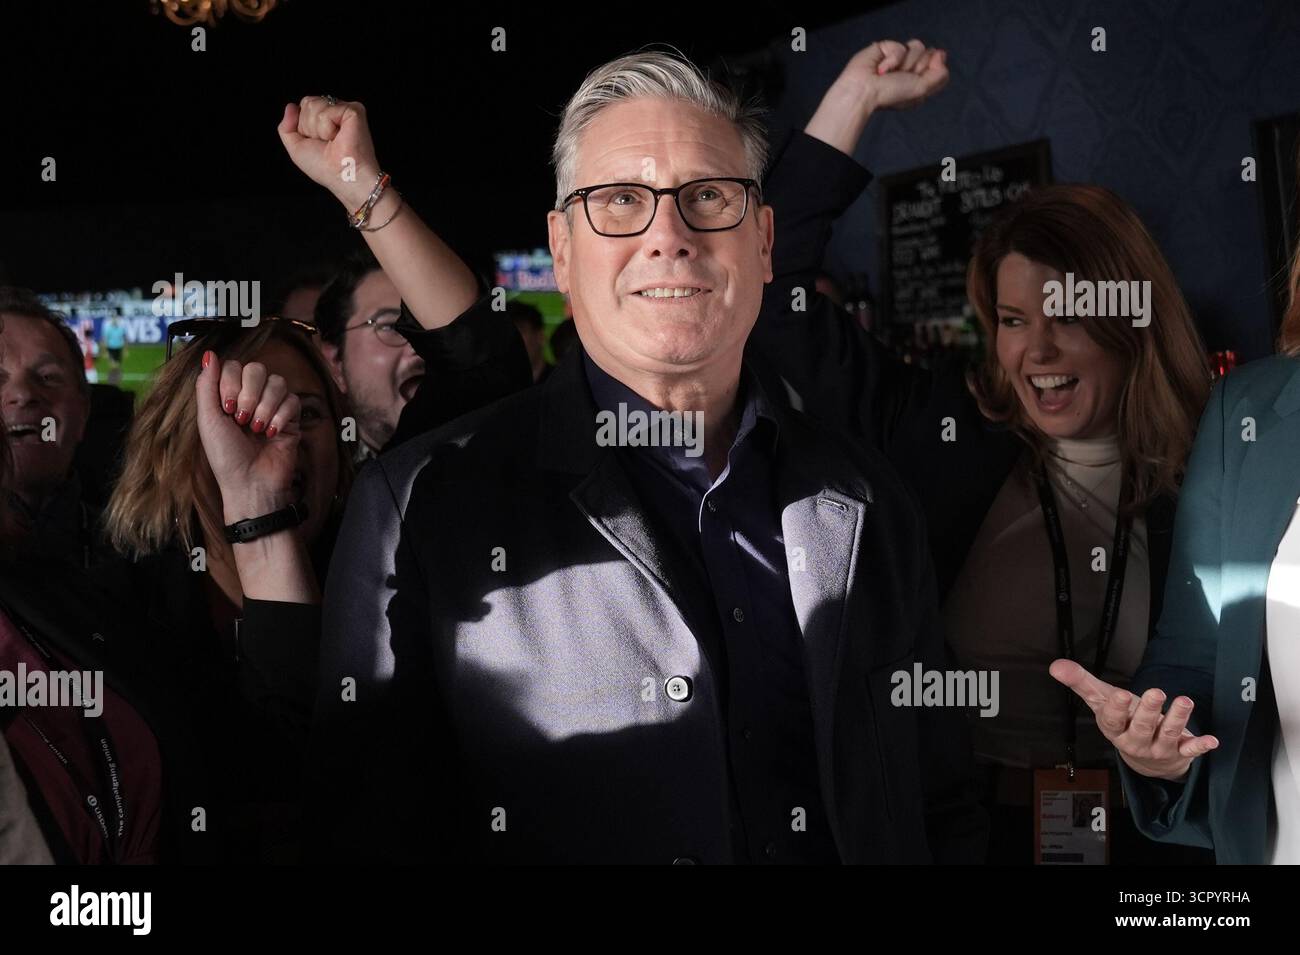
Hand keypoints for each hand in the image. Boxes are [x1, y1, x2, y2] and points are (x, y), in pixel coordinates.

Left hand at [195, 350, 300, 523]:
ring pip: (277, 382)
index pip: (234, 366)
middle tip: (241, 419)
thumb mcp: (208, 420)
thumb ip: (206, 385)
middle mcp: (251, 397)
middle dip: (249, 394)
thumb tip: (208, 353)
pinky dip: (281, 417)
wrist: (251, 483)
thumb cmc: (226, 457)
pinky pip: (292, 400)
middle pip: (257, 369)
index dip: (230, 383)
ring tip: (257, 429)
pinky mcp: (292, 418)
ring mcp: (273, 407)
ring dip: (265, 407)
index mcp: (228, 396)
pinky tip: (272, 433)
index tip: (226, 409)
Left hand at [277, 96, 380, 208]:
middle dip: (309, 126)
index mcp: (325, 119)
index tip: (317, 142)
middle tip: (326, 142)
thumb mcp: (296, 148)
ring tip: (333, 141)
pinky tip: (339, 137)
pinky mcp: (354, 111)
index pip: (304, 105)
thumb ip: (286, 127)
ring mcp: (345, 110)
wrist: (342, 175)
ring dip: (318, 129)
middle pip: (308, 102)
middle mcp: (336, 112)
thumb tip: (290, 106)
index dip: (304, 125)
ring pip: (315, 105)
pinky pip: (327, 111)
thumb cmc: (325, 168)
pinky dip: (327, 128)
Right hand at [837, 39, 948, 111]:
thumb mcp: (922, 90)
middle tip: (903, 77)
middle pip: (929, 53)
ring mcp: (899, 57)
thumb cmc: (890, 95)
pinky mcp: (887, 48)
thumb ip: (940, 75)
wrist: (865, 91)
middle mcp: (910, 68)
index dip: (933, 67)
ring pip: (917, 46)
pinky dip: (892, 60)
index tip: (920, 76)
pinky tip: (881, 68)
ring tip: (891, 73)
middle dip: (918, 66)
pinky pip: (899, 47)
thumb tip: (941, 54)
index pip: (938, 63)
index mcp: (919, 80)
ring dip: (905, 63)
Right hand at [1050, 659, 1218, 781]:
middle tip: (1157, 693)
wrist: (1146, 760)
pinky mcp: (1180, 753)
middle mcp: (1135, 742)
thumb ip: (1081, 682)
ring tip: (1185, 702)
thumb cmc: (1123, 722)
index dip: (1116, 710)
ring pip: (1167, 735)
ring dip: (1178, 719)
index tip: (1120, 695)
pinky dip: (1200, 746)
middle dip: (1150, 711)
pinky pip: (1190, 750)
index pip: (1112, 721)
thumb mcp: (1103, 702)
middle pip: (1142, 727)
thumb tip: (1055, 665)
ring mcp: (1158, 749)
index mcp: (1115, 728)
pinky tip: (1211, 740)